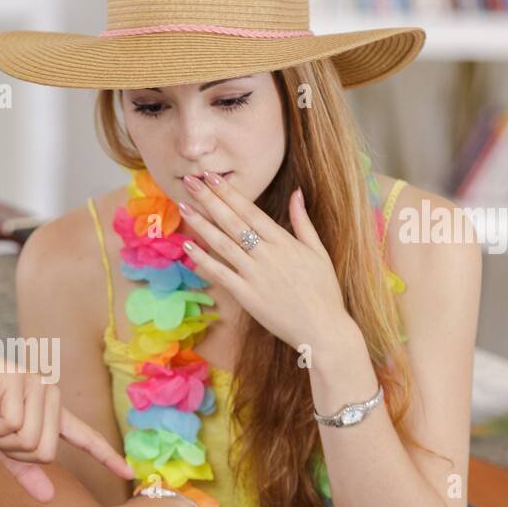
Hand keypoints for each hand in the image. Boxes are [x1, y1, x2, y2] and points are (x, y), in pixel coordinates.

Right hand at [0, 335, 133, 501]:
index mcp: (51, 414)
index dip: (107, 457)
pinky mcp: (20, 381)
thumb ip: (25, 469)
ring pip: (31, 440)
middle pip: (46, 452)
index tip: (129, 473)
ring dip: (1, 440)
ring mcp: (39, 387)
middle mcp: (51, 397)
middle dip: (13, 452)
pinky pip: (14, 426)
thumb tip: (48, 496)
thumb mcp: (0, 446)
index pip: (86, 438)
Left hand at [177, 173, 358, 359]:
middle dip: (209, 199)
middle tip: (189, 180)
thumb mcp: (318, 252)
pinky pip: (220, 274)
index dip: (229, 193)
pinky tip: (188, 245)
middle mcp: (267, 254)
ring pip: (222, 243)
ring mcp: (255, 275)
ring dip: (201, 223)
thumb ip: (303, 222)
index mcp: (284, 241)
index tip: (212, 176)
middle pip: (232, 221)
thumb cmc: (324, 292)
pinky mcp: (247, 296)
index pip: (250, 210)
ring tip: (183, 205)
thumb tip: (296, 193)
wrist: (323, 329)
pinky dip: (203, 259)